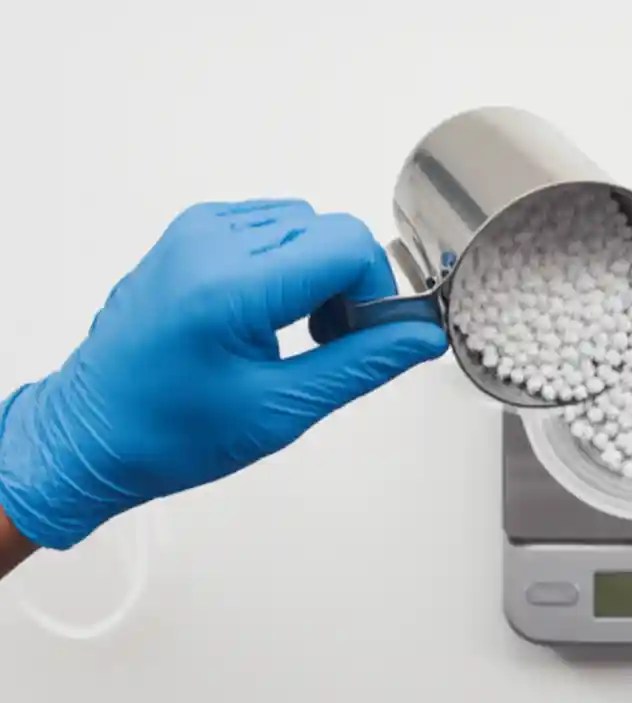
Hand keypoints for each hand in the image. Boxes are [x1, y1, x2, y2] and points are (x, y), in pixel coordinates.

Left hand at [0, 200, 447, 548]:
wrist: (91, 433)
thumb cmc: (166, 433)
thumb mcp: (280, 410)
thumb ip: (362, 365)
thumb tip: (422, 337)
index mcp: (228, 285)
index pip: (348, 245)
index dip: (376, 293)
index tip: (364, 337)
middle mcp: (208, 241)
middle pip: (332, 231)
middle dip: (351, 286)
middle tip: (327, 344)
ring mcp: (197, 230)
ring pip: (307, 224)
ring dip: (321, 274)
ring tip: (296, 332)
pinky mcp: (192, 232)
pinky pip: (274, 225)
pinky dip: (292, 264)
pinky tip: (272, 312)